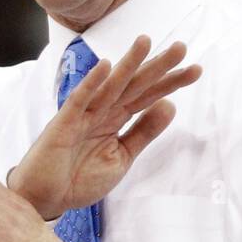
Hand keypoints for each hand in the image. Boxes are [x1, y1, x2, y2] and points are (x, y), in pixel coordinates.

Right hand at [8, 35, 200, 219]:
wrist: (46, 199)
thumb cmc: (80, 178)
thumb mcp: (122, 157)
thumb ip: (143, 133)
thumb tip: (170, 106)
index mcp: (116, 119)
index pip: (147, 96)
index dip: (170, 83)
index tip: (195, 69)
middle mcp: (101, 112)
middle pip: (134, 85)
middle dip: (157, 67)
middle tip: (182, 47)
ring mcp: (82, 115)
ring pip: (110, 86)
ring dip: (128, 64)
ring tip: (146, 42)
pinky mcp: (63, 124)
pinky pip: (79, 101)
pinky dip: (91, 84)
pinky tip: (106, 67)